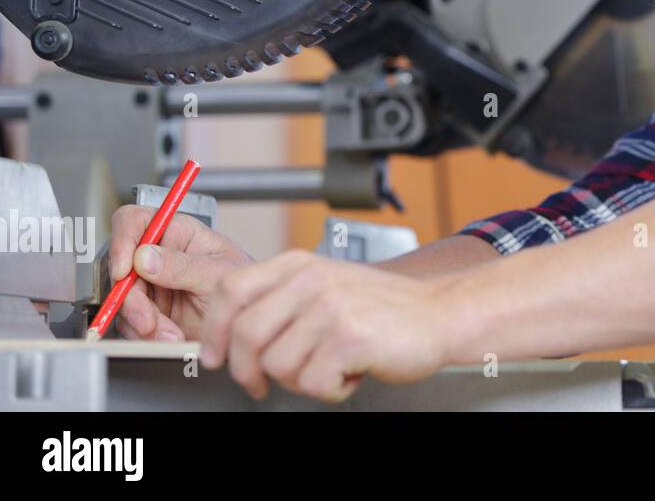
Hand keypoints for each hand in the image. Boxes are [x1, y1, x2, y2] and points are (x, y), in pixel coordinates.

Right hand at [108, 204, 253, 341]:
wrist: (246, 324)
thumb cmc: (243, 287)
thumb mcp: (217, 274)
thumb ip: (182, 266)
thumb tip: (144, 257)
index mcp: (178, 232)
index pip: (135, 221)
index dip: (123, 241)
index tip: (123, 271)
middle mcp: (159, 255)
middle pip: (121, 267)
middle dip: (131, 299)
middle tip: (148, 320)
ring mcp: (150, 284)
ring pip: (121, 299)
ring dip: (140, 321)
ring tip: (169, 334)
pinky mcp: (147, 310)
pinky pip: (128, 321)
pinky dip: (143, 334)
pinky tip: (167, 337)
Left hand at [198, 250, 450, 401]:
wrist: (441, 313)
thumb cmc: (384, 308)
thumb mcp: (327, 286)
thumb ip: (282, 300)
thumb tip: (228, 337)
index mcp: (300, 264)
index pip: (231, 290)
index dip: (213, 330)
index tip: (214, 356)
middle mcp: (312, 279)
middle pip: (246, 335)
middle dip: (247, 371)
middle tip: (261, 384)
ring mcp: (331, 307)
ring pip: (277, 366)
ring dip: (301, 380)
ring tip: (331, 365)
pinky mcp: (350, 337)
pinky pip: (313, 383)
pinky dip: (331, 390)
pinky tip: (351, 372)